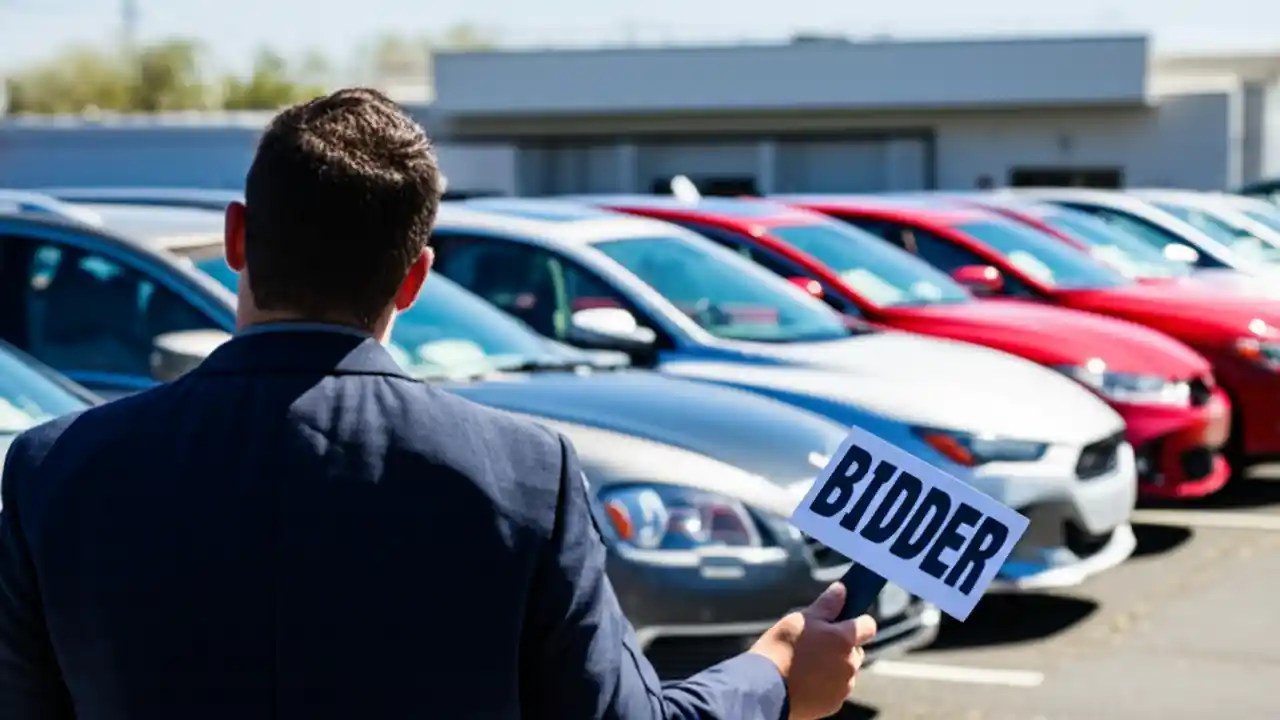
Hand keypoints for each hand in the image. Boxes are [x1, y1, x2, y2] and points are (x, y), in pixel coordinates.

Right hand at [749, 582, 877, 719]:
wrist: (764, 688)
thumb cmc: (781, 649)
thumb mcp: (801, 619)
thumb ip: (827, 605)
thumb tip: (842, 590)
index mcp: (844, 640)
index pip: (868, 626)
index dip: (857, 622)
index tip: (842, 622)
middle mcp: (850, 664)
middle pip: (856, 650)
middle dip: (842, 647)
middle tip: (816, 644)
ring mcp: (843, 686)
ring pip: (846, 671)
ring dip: (834, 666)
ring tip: (805, 665)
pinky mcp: (833, 704)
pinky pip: (835, 690)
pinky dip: (825, 685)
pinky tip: (804, 681)